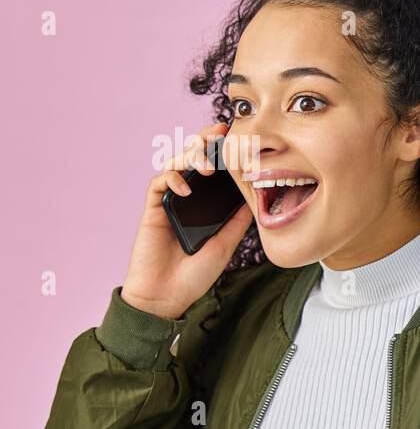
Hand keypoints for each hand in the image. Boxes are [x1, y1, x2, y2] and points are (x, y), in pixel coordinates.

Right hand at [120, 121, 253, 319]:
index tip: (239, 137)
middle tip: (221, 132)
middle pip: (193, 158)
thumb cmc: (196, 274)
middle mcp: (187, 197)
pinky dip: (173, 179)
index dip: (222, 151)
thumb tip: (258, 197)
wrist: (168, 296)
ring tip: (208, 164)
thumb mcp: (227, 243)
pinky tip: (186, 186)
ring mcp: (170, 201)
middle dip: (205, 141)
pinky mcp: (153, 208)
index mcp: (206, 204)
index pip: (214, 169)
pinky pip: (159, 183)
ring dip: (191, 156)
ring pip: (176, 164)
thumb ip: (238, 220)